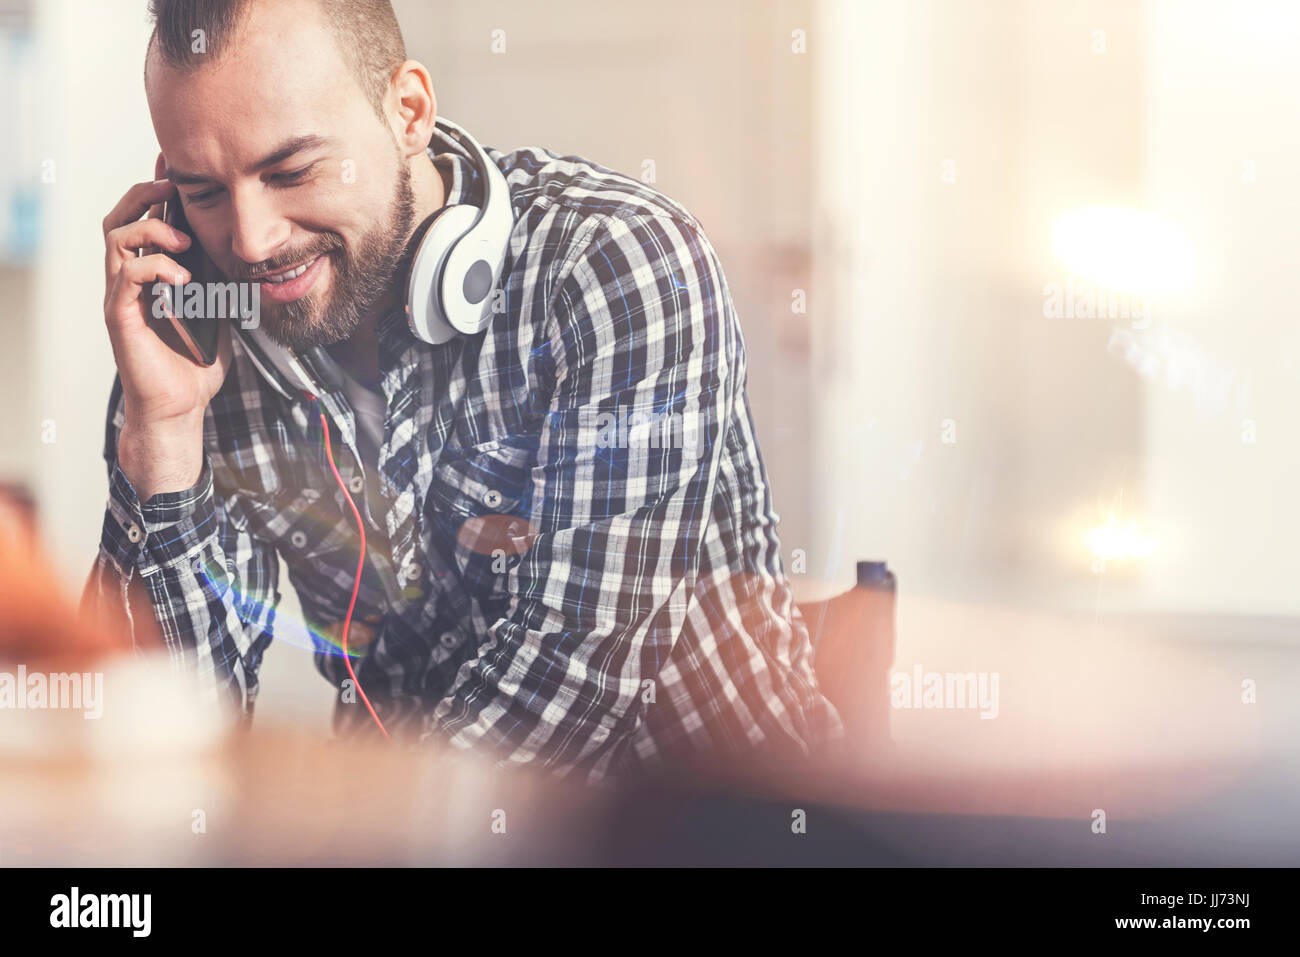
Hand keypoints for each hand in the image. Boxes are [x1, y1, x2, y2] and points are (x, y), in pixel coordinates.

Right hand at [102, 154, 230, 499]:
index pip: (146, 219)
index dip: (159, 190)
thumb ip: (225, 280)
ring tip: (184, 241)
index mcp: (153, 272)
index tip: (179, 168)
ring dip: (152, 230)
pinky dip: (156, 268)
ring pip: (117, 238)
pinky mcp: (121, 317)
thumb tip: (252, 252)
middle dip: (145, 194)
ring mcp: (123, 296)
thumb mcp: (221, 309)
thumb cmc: (197, 362)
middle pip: (120, 217)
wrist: (182, 406)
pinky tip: (183, 278)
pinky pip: (127, 277)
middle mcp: (131, 278)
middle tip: (173, 188)